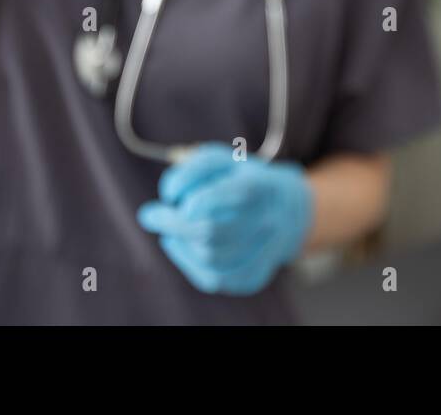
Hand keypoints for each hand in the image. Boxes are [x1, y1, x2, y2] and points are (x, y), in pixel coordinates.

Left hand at [137, 144, 313, 294]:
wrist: (289, 209)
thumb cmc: (244, 180)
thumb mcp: (223, 160)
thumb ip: (193, 168)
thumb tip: (169, 194)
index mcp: (257, 188)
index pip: (219, 198)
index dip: (188, 200)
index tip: (167, 196)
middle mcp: (264, 223)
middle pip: (210, 232)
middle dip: (172, 224)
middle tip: (150, 215)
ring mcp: (262, 253)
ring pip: (211, 259)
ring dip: (180, 244)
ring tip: (169, 230)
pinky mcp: (256, 276)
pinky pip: (217, 280)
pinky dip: (191, 265)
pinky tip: (182, 247)